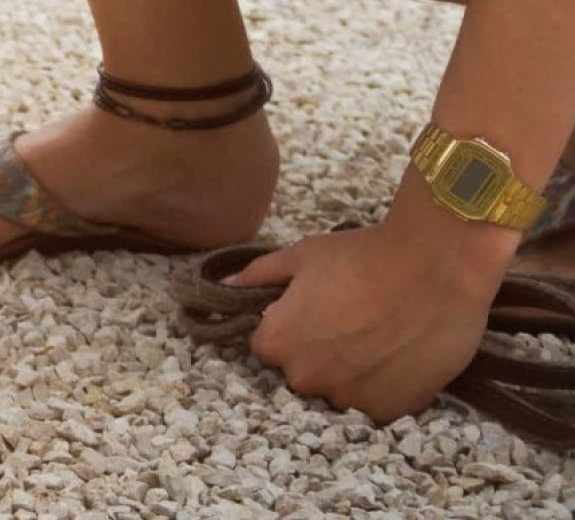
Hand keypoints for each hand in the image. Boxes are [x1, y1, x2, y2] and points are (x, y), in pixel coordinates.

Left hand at [230, 197, 513, 422]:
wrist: (438, 266)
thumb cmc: (364, 255)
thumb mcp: (303, 255)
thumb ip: (260, 274)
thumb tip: (227, 283)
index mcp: (277, 343)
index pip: (269, 346)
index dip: (292, 327)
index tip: (317, 311)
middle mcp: (306, 379)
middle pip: (303, 372)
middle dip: (320, 352)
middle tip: (352, 321)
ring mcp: (350, 399)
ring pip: (341, 390)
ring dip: (353, 372)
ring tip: (381, 337)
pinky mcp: (392, 410)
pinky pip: (377, 404)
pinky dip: (385, 386)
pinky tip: (400, 355)